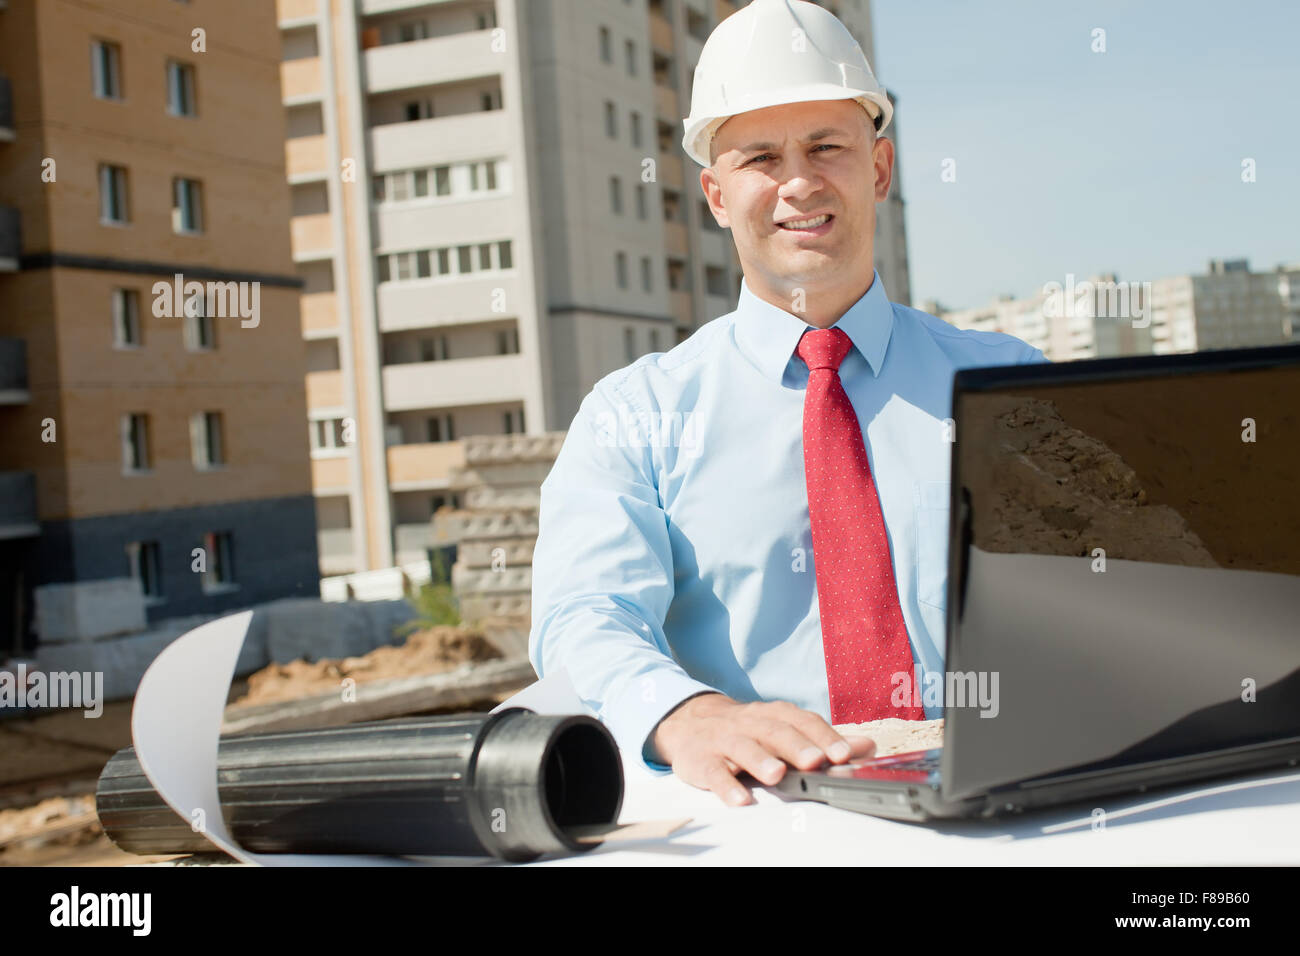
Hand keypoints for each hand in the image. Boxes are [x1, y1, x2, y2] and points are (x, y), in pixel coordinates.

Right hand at [649, 693, 875, 805]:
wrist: (690, 723)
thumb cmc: (748, 730)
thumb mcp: (783, 729)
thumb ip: (824, 740)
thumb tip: (867, 747)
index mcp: (775, 715)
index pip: (803, 721)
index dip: (823, 737)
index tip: (843, 754)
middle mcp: (751, 723)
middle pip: (775, 731)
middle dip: (796, 746)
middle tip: (815, 761)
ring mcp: (724, 740)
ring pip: (743, 747)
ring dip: (760, 760)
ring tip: (777, 775)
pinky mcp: (702, 760)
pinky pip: (713, 772)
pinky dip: (725, 786)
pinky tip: (739, 800)